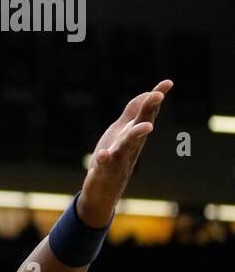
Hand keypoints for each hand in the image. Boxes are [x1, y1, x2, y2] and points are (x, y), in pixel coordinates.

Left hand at [79, 79, 171, 225]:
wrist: (104, 190)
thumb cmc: (114, 157)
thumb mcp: (122, 131)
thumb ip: (132, 113)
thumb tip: (146, 93)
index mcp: (133, 134)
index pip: (146, 113)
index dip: (155, 97)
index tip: (168, 82)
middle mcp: (130, 145)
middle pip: (140, 125)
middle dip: (148, 111)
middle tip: (157, 96)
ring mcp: (118, 159)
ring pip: (128, 145)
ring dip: (136, 135)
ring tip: (146, 127)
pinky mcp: (104, 171)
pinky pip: (105, 165)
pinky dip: (105, 159)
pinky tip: (104, 155)